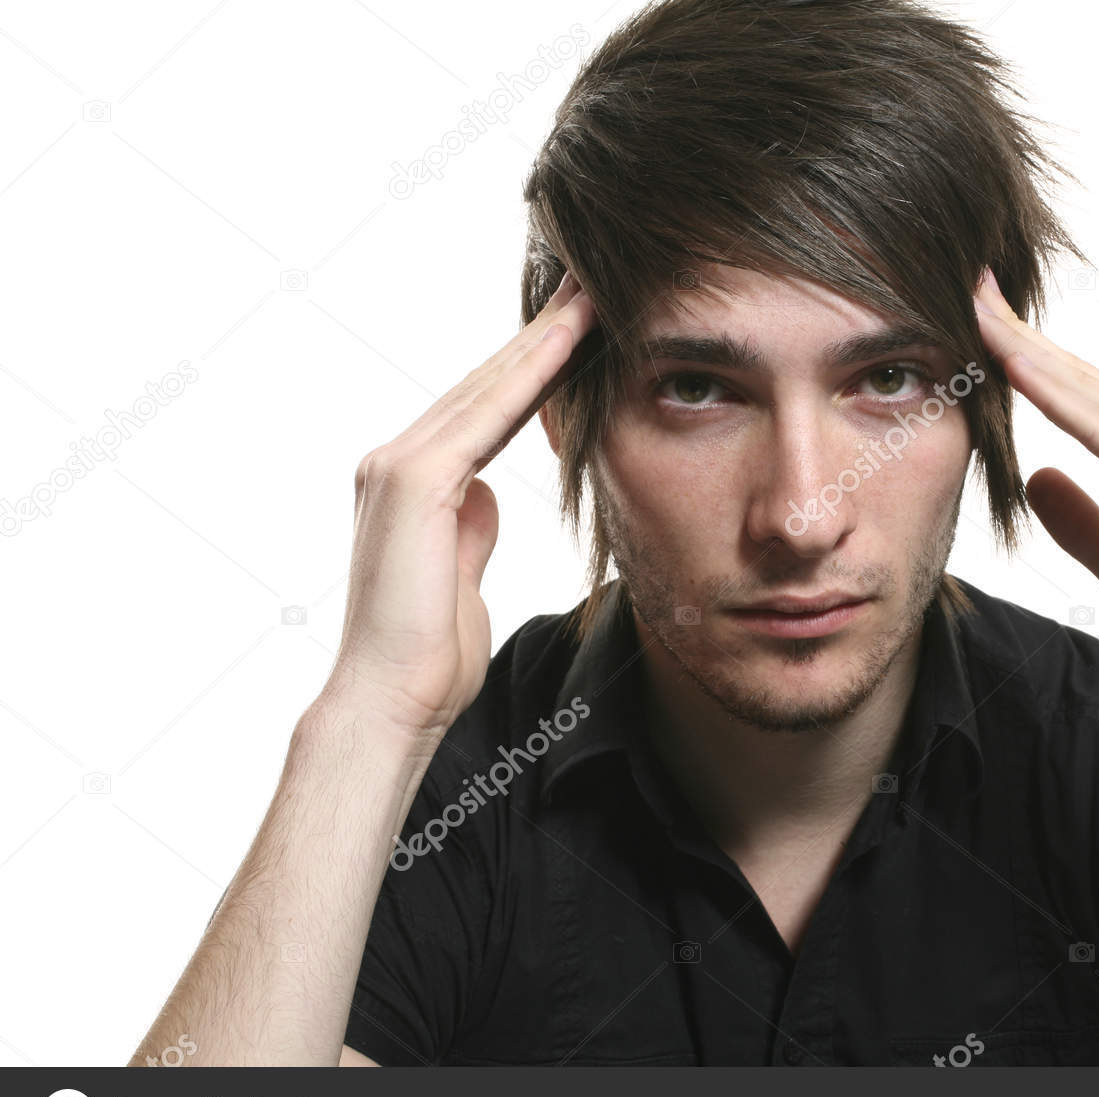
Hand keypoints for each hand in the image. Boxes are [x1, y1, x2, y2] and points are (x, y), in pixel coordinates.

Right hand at [323, 272, 596, 740]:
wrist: (392, 702)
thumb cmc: (428, 656)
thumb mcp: (461, 576)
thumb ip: (469, 527)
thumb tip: (484, 496)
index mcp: (414, 483)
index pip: (485, 409)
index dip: (533, 366)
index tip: (580, 327)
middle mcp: (399, 460)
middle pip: (486, 383)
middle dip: (542, 333)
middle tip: (591, 279)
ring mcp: (399, 465)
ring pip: (487, 385)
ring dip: (544, 336)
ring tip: (592, 289)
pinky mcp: (414, 480)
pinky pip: (485, 413)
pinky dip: (530, 372)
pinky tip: (570, 336)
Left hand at [972, 267, 1098, 734]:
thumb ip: (1083, 523)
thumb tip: (1038, 477)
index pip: (1079, 396)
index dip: (1027, 356)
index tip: (976, 320)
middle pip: (1082, 377)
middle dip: (1022, 332)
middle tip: (968, 283)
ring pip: (1092, 393)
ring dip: (1032, 350)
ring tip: (979, 309)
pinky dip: (1062, 399)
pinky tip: (1018, 369)